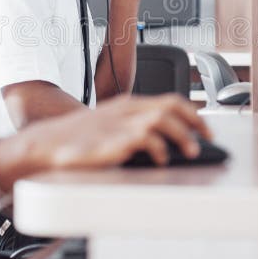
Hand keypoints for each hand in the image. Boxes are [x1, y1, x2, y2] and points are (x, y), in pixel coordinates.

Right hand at [0, 94, 209, 191]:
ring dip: (183, 135)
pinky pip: (146, 138)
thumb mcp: (109, 126)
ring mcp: (120, 122)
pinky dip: (160, 148)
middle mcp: (127, 109)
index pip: (169, 100)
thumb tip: (160, 141)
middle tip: (209, 136)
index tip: (205, 127)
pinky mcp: (114, 139)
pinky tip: (163, 158)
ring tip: (192, 151)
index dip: (192, 113)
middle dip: (196, 120)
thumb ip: (131, 127)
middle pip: (171, 104)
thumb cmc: (77, 139)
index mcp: (127, 103)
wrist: (48, 144)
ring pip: (163, 118)